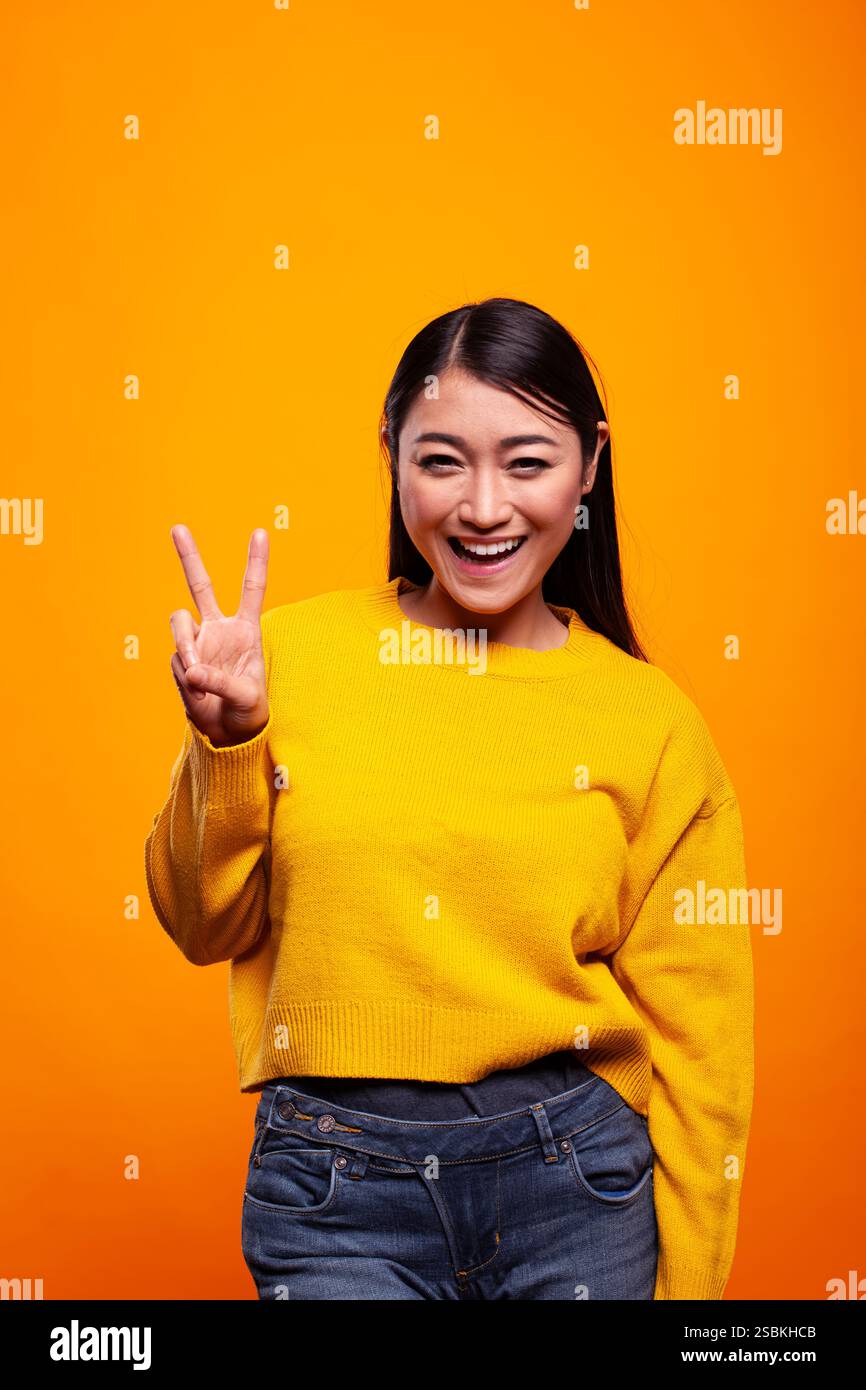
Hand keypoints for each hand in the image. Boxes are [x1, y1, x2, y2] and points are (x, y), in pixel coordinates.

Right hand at [168, 524, 269, 747]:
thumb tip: (193, 671)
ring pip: (179, 623)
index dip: (256, 561)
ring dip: (186, 645)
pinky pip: (176, 657)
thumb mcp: (247, 697)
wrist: (228, 731)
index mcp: (247, 630)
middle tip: (177, 527)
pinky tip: (197, 690)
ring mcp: (197, 642)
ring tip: (197, 677)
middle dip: (188, 556)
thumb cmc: (248, 710)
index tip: (261, 532)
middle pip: (200, 585)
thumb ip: (222, 682)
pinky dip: (184, 674)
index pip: (252, 589)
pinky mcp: (181, 659)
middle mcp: (219, 629)